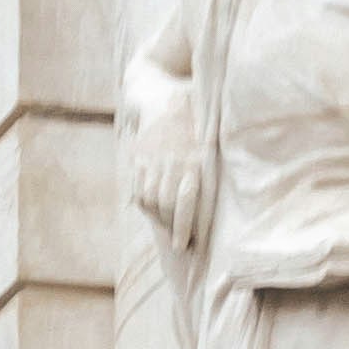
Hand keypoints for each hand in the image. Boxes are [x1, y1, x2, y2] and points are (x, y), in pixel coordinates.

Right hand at [128, 128, 202, 249]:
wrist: (165, 102)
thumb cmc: (196, 132)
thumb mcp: (210, 149)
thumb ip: (210, 179)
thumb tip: (209, 217)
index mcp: (193, 159)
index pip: (187, 199)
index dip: (186, 226)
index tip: (190, 247)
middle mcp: (171, 160)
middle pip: (167, 203)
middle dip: (174, 228)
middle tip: (181, 245)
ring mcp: (152, 160)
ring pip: (151, 199)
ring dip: (161, 219)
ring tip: (170, 229)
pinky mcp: (138, 159)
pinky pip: (138, 190)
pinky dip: (146, 206)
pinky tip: (156, 213)